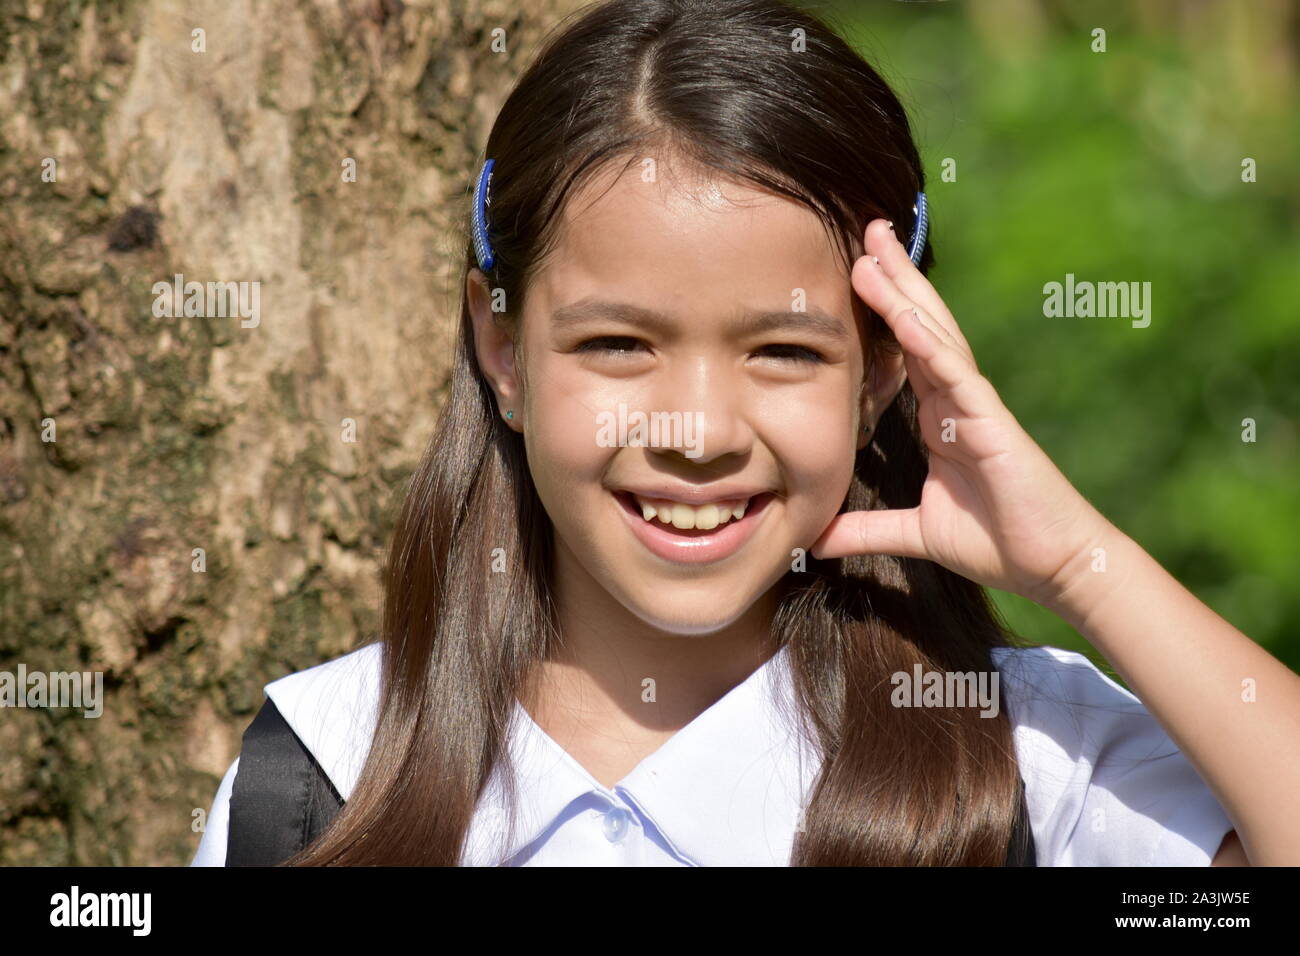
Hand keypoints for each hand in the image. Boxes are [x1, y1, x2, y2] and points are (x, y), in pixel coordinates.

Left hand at [810, 219, 1113, 610]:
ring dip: (904, 292)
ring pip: (935, 336)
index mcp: (939, 418)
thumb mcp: (914, 533)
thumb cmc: (995, 543)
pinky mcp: (993, 423)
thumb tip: (816, 538)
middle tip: (865, 230)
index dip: (880, 311)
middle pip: (919, 326)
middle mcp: (957, 401)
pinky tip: (906, 313)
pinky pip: (956, 374)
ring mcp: (976, 406)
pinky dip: (931, 342)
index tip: (851, 272)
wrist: (1051, 567)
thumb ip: (866, 529)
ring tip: (875, 250)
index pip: (903, 351)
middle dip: (893, 278)